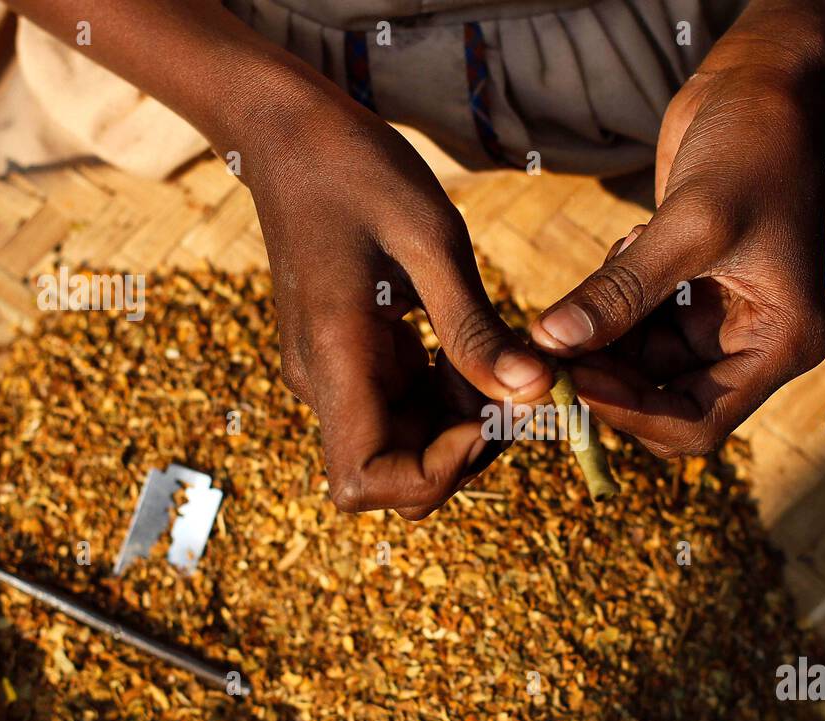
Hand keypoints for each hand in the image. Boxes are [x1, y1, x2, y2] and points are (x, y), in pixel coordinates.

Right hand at [243, 91, 551, 517]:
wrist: (290, 133)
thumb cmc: (357, 171)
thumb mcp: (430, 240)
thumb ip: (476, 329)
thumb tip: (533, 394)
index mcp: (333, 360)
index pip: (366, 483)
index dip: (435, 475)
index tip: (486, 417)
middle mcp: (324, 383)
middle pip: (394, 474)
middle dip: (466, 447)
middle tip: (515, 380)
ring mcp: (334, 375)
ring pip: (406, 444)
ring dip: (464, 419)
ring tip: (501, 350)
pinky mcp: (351, 360)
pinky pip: (406, 406)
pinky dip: (450, 392)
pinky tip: (476, 340)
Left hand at [529, 66, 824, 458]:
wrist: (764, 86)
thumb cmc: (754, 147)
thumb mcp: (691, 224)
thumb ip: (620, 291)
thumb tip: (550, 344)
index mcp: (782, 344)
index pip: (699, 423)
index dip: (632, 413)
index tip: (572, 379)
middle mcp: (754, 344)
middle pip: (662, 401)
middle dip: (608, 376)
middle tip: (552, 341)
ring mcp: (719, 321)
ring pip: (639, 365)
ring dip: (603, 332)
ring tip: (611, 262)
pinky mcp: (688, 294)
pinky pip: (633, 326)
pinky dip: (610, 300)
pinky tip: (628, 242)